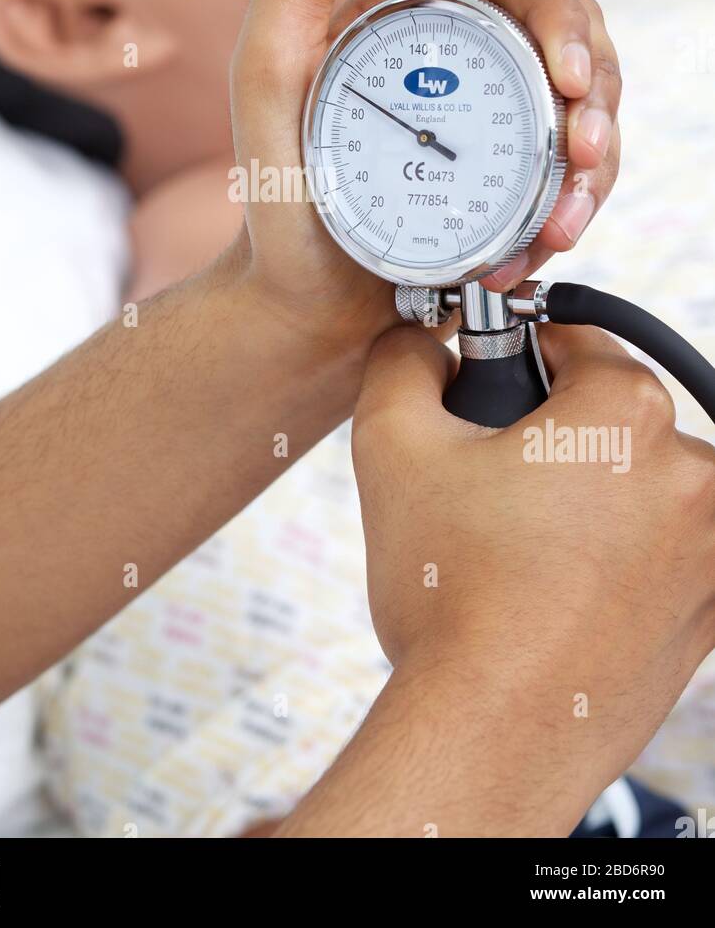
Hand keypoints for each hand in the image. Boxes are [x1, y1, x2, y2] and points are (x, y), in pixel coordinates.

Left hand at [231, 0, 620, 354]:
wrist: (302, 294)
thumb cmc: (278, 184)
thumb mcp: (264, 68)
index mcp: (423, 12)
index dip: (561, 13)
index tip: (567, 75)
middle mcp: (471, 57)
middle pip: (576, 38)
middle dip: (597, 95)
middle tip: (580, 153)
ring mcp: (500, 121)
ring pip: (590, 110)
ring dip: (595, 164)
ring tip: (559, 221)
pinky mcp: (517, 181)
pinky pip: (577, 180)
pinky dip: (574, 211)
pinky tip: (541, 244)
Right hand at [351, 323, 714, 806]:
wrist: (489, 731)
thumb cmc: (448, 590)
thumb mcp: (391, 444)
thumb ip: (402, 360)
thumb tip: (419, 343)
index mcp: (628, 411)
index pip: (572, 341)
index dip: (514, 362)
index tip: (487, 404)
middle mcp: (692, 472)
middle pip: (612, 416)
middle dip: (555, 437)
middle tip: (494, 488)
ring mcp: (710, 549)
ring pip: (640, 484)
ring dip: (592, 496)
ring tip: (524, 548)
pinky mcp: (710, 613)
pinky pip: (664, 551)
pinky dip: (620, 555)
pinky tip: (558, 588)